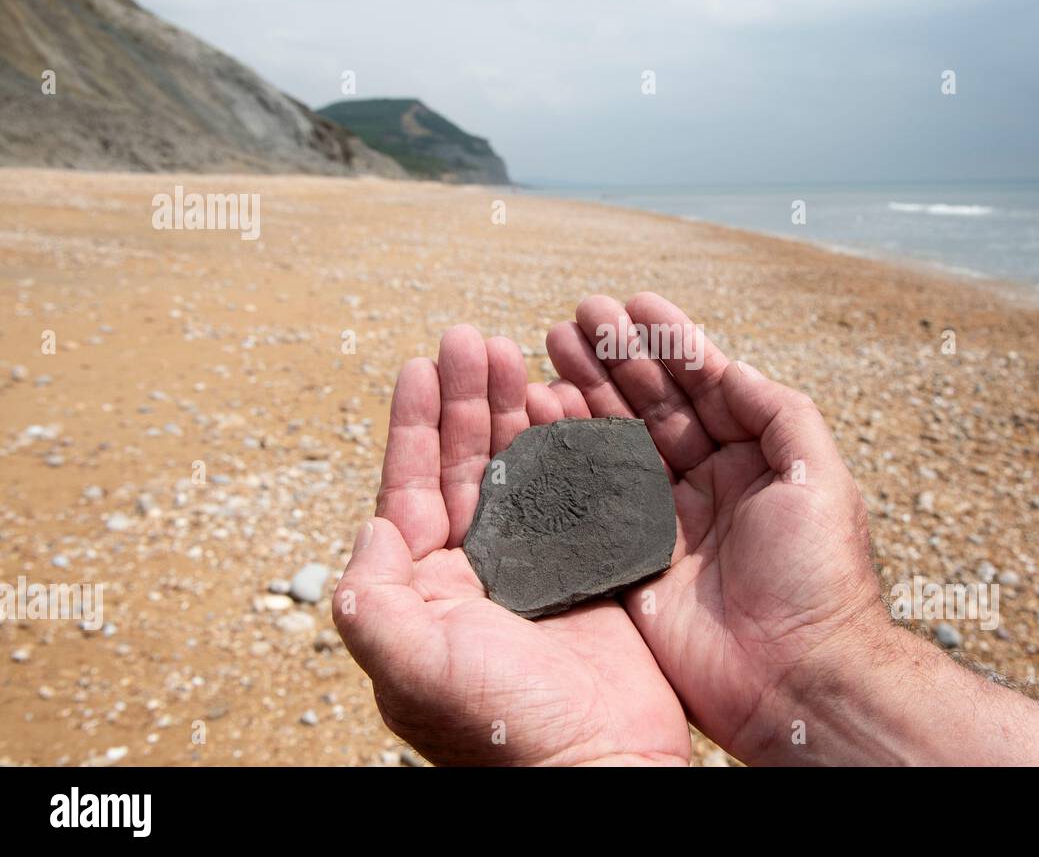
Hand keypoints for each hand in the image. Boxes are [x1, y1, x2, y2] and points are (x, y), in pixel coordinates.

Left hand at [333, 326, 689, 765]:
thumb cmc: (508, 730)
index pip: (410, 489)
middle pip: (465, 466)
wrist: (602, 767)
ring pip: (519, 471)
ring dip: (515, 414)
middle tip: (477, 341)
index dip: (414, 425)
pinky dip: (571, 448)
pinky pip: (575, 492)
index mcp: (426, 590)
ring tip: (521, 357)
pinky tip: (570, 408)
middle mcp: (475, 574)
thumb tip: (367, 532)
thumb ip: (376, 603)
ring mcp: (534, 569)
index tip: (420, 364)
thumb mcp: (418, 671)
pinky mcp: (588, 569)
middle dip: (468, 401)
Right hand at [543, 293, 886, 764]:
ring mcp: (668, 520)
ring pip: (619, 441)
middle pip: (655, 405)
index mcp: (756, 459)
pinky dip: (568, 452)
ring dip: (587, 391)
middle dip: (618, 357)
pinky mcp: (632, 560)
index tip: (637, 304)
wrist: (794, 675)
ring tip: (552, 344)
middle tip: (579, 314)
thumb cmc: (819, 575)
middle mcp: (709, 483)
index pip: (707, 387)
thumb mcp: (818, 476)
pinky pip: (593, 496)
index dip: (672, 343)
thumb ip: (778, 412)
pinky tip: (545, 411)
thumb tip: (731, 366)